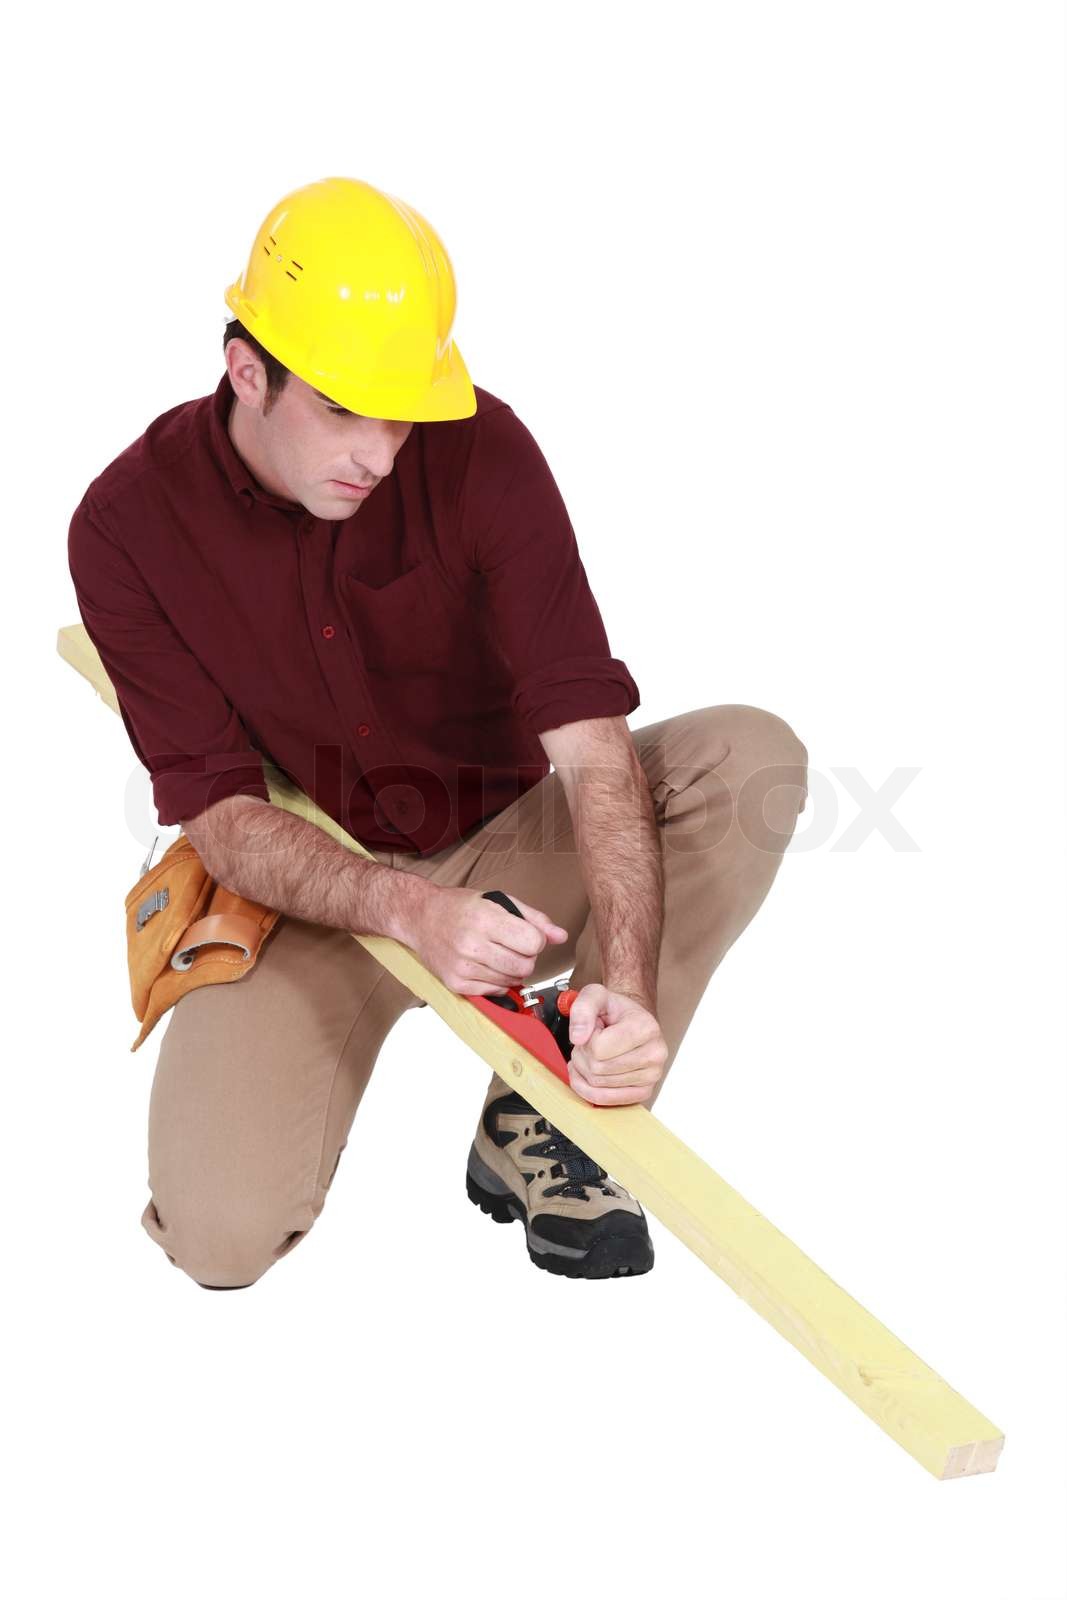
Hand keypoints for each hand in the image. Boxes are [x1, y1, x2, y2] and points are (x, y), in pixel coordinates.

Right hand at [406, 883, 568, 995]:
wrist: (420, 917)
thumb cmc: (460, 907)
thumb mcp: (499, 901)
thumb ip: (534, 919)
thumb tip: (560, 936)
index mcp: (485, 918)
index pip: (533, 942)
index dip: (536, 940)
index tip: (526, 935)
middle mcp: (472, 944)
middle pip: (525, 966)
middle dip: (527, 958)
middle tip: (513, 947)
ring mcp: (462, 966)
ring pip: (511, 982)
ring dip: (512, 971)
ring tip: (498, 954)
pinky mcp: (456, 983)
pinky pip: (494, 992)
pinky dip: (496, 982)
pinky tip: (486, 965)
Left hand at [566, 983, 667, 1105]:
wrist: (632, 1020)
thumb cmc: (615, 1010)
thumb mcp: (596, 995)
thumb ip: (583, 1009)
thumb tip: (577, 1037)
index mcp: (647, 1028)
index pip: (599, 1048)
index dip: (587, 1039)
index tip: (595, 1029)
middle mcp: (655, 1054)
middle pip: (597, 1069)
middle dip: (583, 1055)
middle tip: (590, 1042)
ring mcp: (652, 1076)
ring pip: (597, 1085)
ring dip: (585, 1070)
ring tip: (594, 1054)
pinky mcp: (643, 1093)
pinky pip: (604, 1100)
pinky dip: (587, 1089)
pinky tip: (588, 1073)